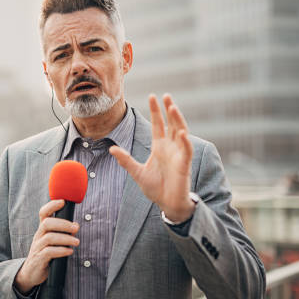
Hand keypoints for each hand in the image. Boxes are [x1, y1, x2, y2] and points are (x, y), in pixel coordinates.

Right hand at [14, 199, 79, 293]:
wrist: (31, 274)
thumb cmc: (44, 255)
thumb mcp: (51, 242)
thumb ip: (61, 233)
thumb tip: (76, 226)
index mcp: (42, 230)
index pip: (43, 213)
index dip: (52, 205)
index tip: (63, 202)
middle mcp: (38, 236)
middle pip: (47, 223)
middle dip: (63, 224)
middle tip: (76, 228)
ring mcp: (37, 247)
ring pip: (49, 238)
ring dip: (65, 239)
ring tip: (76, 242)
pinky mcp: (39, 259)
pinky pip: (49, 252)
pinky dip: (61, 251)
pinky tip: (69, 251)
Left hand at [109, 94, 194, 222]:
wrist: (167, 204)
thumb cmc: (156, 188)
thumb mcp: (137, 172)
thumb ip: (125, 160)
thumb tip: (111, 148)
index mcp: (159, 147)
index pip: (158, 124)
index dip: (155, 111)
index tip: (152, 96)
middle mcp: (170, 147)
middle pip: (171, 123)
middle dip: (168, 109)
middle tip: (164, 95)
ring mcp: (178, 154)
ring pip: (181, 132)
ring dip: (178, 120)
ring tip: (172, 107)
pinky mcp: (184, 165)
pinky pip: (187, 151)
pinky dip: (185, 142)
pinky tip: (182, 133)